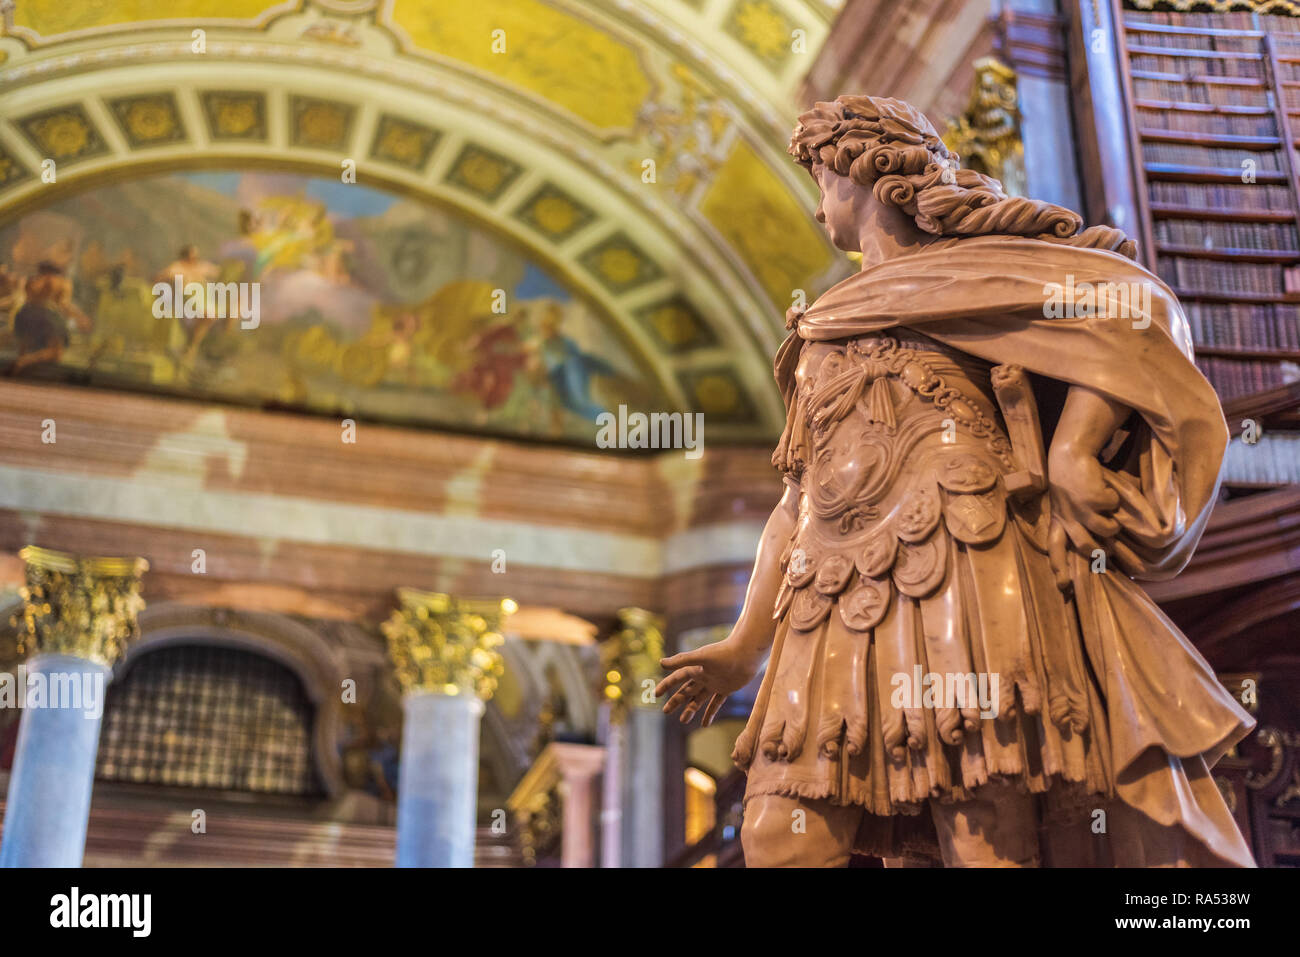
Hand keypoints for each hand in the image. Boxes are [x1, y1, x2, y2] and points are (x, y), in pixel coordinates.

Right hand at [656, 637, 761, 727]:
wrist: (747, 653)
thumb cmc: (724, 652)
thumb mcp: (701, 657)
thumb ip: (681, 660)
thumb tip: (661, 663)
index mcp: (695, 668)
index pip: (677, 678)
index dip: (666, 685)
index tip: (656, 694)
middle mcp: (703, 676)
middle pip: (686, 690)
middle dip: (676, 701)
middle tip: (665, 711)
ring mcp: (714, 683)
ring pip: (699, 699)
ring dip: (691, 709)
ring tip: (683, 721)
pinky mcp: (726, 688)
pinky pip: (716, 704)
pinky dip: (710, 714)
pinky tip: (705, 725)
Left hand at [1047, 442, 1119, 558]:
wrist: (1068, 455)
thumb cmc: (1071, 482)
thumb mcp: (1067, 504)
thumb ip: (1077, 521)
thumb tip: (1102, 544)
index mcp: (1058, 520)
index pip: (1055, 547)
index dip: (1059, 566)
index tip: (1063, 586)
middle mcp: (1066, 516)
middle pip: (1083, 545)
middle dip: (1099, 551)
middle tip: (1108, 551)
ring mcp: (1078, 507)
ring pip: (1103, 530)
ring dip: (1112, 527)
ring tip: (1113, 520)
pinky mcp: (1091, 497)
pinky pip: (1111, 506)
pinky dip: (1114, 499)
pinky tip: (1107, 491)